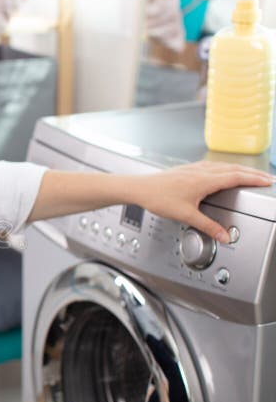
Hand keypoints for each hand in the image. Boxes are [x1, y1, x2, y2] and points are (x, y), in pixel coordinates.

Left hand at [137, 161, 272, 242]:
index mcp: (204, 180)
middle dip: (252, 173)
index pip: (236, 177)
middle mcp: (200, 171)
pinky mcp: (187, 170)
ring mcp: (193, 169)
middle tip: (267, 177)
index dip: (254, 179)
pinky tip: (224, 171)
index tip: (268, 181)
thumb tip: (224, 236)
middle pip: (233, 169)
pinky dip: (225, 168)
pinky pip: (212, 165)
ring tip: (251, 174)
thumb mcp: (186, 216)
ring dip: (240, 169)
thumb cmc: (158, 198)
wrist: (139, 188)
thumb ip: (207, 226)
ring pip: (223, 166)